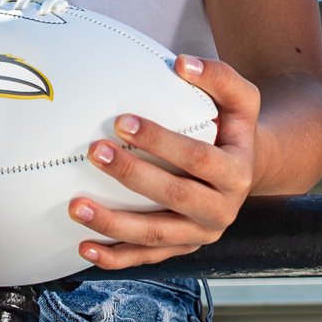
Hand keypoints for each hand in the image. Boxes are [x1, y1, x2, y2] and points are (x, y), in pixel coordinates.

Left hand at [68, 55, 259, 270]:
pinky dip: (115, 257)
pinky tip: (84, 247)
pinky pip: (146, 257)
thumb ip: (219, 76)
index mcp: (237, 173)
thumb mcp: (241, 99)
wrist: (246, 170)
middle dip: (132, 176)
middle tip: (94, 152)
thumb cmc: (233, 129)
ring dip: (113, 223)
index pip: (197, 157)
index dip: (160, 141)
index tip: (121, 122)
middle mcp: (222, 210)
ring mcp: (200, 234)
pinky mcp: (181, 249)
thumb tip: (182, 63)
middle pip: (174, 195)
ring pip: (154, 235)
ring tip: (76, 206)